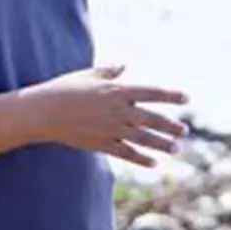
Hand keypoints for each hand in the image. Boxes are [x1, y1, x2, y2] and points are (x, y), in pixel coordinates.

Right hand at [27, 65, 187, 168]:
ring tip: (176, 149)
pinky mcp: (102, 144)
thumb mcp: (90, 75)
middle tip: (185, 131)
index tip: (187, 98)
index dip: (171, 95)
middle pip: (152, 119)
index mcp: (118, 90)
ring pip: (144, 139)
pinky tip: (154, 163)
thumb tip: (124, 66)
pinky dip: (142, 159)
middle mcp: (119, 110)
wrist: (43, 112)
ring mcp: (111, 129)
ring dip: (162, 145)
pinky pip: (126, 153)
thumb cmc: (65, 89)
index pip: (152, 92)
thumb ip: (110, 71)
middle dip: (171, 126)